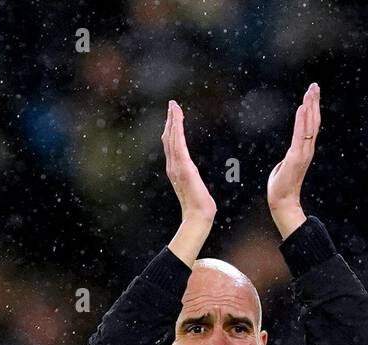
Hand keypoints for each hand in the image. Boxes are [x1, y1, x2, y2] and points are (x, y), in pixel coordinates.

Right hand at [163, 100, 215, 265]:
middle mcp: (172, 166)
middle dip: (170, 121)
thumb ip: (193, 180)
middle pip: (169, 138)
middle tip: (172, 105)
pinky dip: (176, 127)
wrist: (197, 216)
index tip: (173, 118)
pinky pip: (178, 142)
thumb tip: (194, 179)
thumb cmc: (199, 207)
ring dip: (173, 120)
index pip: (172, 146)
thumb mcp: (195, 189)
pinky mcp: (182, 165)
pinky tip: (177, 116)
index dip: (171, 131)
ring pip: (172, 137)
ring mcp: (176, 165)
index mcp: (175, 170)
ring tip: (173, 106)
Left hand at [267, 83, 319, 238]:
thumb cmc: (281, 187)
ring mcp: (302, 153)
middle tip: (315, 85)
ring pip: (309, 125)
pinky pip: (299, 135)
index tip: (312, 94)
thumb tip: (288, 157)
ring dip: (310, 107)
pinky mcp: (295, 157)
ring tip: (311, 91)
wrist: (282, 202)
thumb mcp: (285, 166)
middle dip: (314, 102)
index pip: (311, 126)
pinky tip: (303, 108)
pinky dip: (302, 121)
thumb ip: (289, 158)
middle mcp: (306, 149)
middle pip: (313, 121)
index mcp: (304, 150)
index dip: (312, 109)